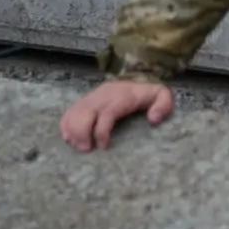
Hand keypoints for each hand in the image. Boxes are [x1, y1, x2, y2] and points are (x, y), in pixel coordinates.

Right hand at [60, 80, 174, 151]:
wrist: (136, 78)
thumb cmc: (148, 94)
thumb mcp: (162, 96)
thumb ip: (163, 106)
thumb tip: (153, 120)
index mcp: (120, 97)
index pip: (105, 114)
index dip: (101, 132)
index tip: (103, 146)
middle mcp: (102, 96)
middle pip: (84, 114)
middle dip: (81, 133)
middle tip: (86, 150)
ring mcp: (91, 98)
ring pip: (74, 113)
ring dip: (72, 131)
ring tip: (77, 146)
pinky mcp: (84, 101)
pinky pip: (69, 111)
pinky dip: (66, 124)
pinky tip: (68, 137)